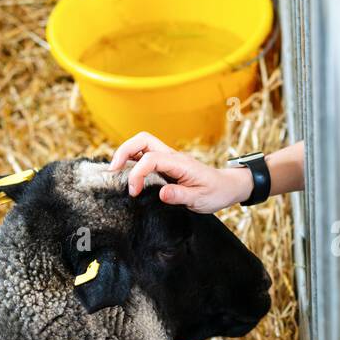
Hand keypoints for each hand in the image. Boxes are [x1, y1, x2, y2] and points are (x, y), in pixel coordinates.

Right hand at [107, 131, 251, 212]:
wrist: (227, 187)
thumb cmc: (215, 193)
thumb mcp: (201, 200)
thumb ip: (181, 196)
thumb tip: (162, 194)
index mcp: (180, 163)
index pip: (151, 159)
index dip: (137, 174)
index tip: (134, 192)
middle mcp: (172, 156)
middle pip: (142, 140)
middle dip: (124, 152)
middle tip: (113, 171)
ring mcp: (168, 158)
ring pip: (142, 145)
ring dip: (126, 154)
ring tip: (116, 173)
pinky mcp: (166, 164)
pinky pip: (146, 155)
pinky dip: (133, 160)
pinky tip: (128, 174)